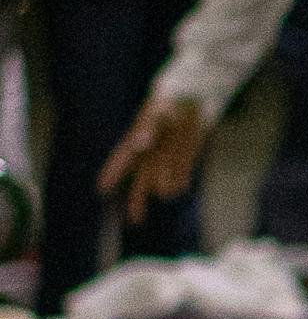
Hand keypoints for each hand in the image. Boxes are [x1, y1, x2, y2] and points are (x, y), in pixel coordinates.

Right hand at [98, 94, 206, 220]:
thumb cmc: (172, 101)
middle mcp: (151, 153)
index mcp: (138, 139)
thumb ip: (148, 128)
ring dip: (164, 185)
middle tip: (134, 221)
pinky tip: (180, 185)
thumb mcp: (160, 111)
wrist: (196, 97)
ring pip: (162, 182)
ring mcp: (168, 157)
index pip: (122, 159)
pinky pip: (181, 176)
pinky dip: (180, 180)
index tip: (100, 189)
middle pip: (141, 182)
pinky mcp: (185, 157)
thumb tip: (138, 145)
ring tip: (168, 184)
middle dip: (137, 201)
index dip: (112, 173)